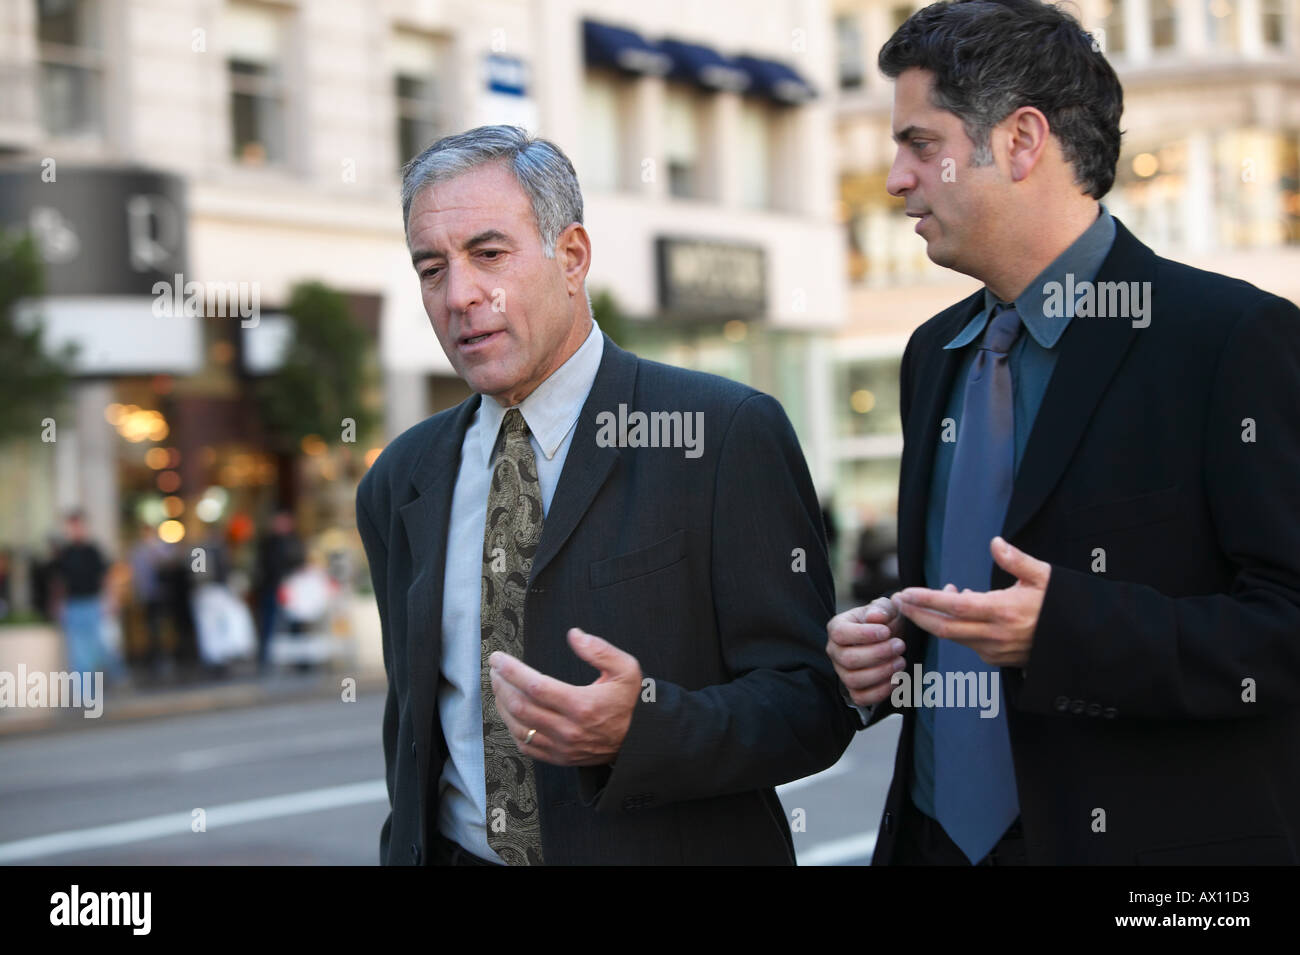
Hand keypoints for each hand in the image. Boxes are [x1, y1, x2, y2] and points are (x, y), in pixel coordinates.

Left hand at [488, 628, 641, 766]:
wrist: (640, 740)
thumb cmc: (631, 703)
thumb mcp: (626, 669)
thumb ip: (599, 650)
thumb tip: (574, 635)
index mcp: (582, 705)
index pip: (535, 686)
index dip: (512, 670)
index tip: (498, 658)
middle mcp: (568, 729)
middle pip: (520, 706)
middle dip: (501, 684)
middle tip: (495, 669)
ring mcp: (561, 747)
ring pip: (518, 727)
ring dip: (502, 705)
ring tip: (498, 687)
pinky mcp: (559, 758)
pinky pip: (526, 746)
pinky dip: (511, 728)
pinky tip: (509, 712)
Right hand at [827, 594, 906, 706]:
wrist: (890, 638)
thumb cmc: (884, 622)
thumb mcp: (884, 608)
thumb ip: (881, 609)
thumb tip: (875, 616)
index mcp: (837, 628)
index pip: (841, 634)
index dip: (864, 635)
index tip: (886, 632)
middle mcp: (835, 651)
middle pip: (849, 659)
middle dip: (878, 654)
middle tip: (900, 646)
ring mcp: (842, 672)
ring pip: (854, 680)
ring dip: (882, 672)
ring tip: (900, 661)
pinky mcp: (853, 689)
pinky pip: (861, 697)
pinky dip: (881, 691)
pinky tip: (897, 679)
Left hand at [894, 536, 1049, 668]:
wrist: (1082, 642)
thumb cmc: (1062, 605)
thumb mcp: (1044, 577)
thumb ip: (1016, 561)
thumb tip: (995, 543)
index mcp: (1003, 612)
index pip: (954, 607)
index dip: (926, 600)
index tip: (905, 592)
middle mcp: (995, 635)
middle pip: (943, 628)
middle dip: (916, 614)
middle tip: (898, 600)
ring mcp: (995, 651)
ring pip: (953, 636)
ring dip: (936, 617)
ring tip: (933, 597)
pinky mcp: (996, 659)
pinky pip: (967, 642)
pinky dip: (954, 626)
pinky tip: (959, 609)